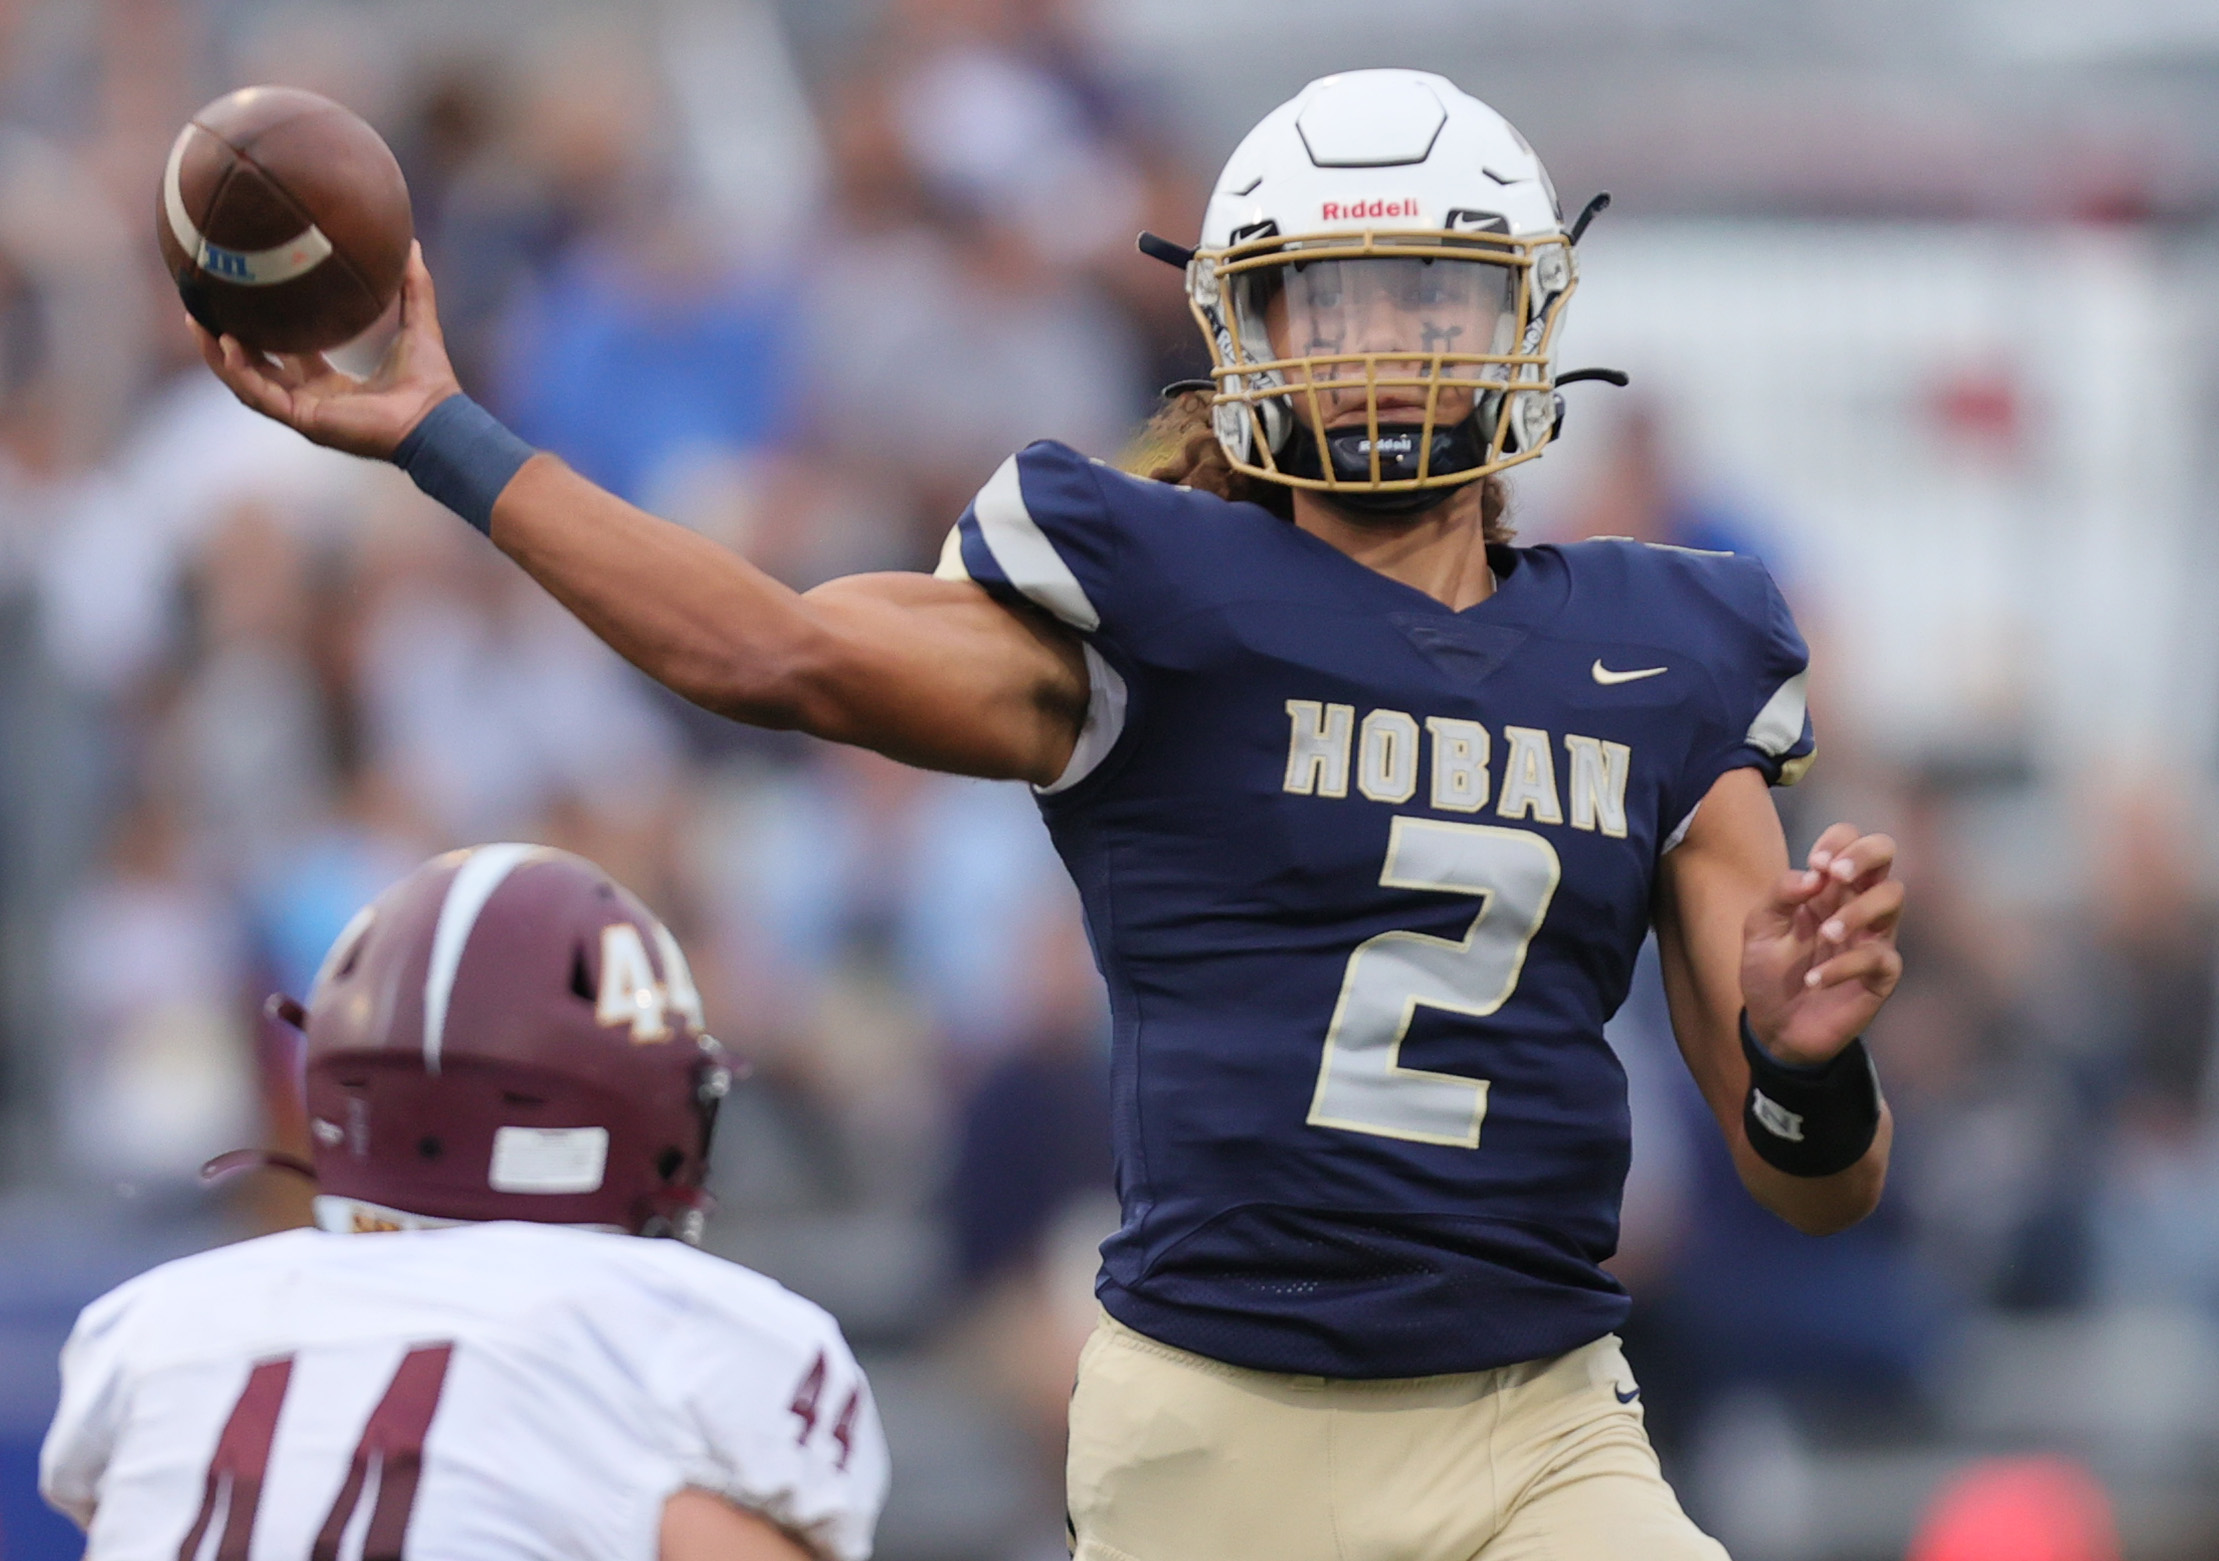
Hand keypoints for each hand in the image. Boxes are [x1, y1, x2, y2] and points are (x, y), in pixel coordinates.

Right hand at [194, 242, 460, 460]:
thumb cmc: (431, 381)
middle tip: (203, 308)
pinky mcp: (304, 422)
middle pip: (255, 370)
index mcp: (331, 385)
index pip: (285, 357)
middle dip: (225, 341)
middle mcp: (312, 399)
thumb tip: (413, 244)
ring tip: (197, 322)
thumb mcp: (418, 323)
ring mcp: (304, 413)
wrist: (437, 419)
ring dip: (219, 355)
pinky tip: (228, 343)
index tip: (244, 300)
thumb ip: (414, 287)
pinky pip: (260, 395)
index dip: (263, 331)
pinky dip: (241, 371)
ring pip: (246, 383)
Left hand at [1741, 823, 1903, 1066]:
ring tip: (1824, 935)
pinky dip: (1845, 965)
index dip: (1840, 840)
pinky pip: (1880, 957)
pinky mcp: (1881, 975)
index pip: (1850, 839)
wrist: (1774, 1026)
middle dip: (1865, 854)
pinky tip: (1815, 980)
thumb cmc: (1769, 972)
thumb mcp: (1759, 928)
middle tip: (1836, 875)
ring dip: (1856, 910)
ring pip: (1893, 898)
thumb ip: (1780, 895)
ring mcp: (1872, 937)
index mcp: (1827, 887)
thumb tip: (1813, 876)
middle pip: (1885, 854)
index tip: (1817, 863)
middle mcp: (1855, 903)